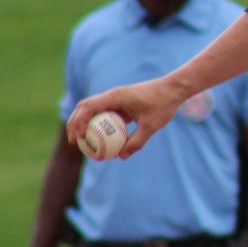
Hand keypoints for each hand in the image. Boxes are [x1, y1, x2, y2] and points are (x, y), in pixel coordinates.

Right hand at [66, 76, 188, 158]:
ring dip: (85, 124)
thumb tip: (121, 157)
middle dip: (75, 123)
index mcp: (115, 96)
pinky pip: (107, 115)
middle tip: (74, 142)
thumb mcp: (151, 126)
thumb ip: (136, 141)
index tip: (78, 137)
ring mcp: (116, 99)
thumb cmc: (163, 104)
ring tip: (83, 143)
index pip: (89, 107)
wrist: (173, 90)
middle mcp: (112, 95)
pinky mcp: (121, 104)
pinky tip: (102, 141)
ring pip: (94, 111)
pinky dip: (101, 126)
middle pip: (85, 107)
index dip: (79, 121)